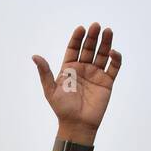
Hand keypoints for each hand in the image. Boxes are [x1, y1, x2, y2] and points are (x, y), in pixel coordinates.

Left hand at [32, 23, 121, 142]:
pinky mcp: (107, 82)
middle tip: (96, 26)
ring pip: (102, 54)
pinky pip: (114, 67)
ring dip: (106, 43)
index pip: (74, 49)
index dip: (77, 38)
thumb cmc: (62, 109)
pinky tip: (113, 52)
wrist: (77, 124)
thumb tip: (35, 56)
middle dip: (92, 37)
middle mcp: (83, 69)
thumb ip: (45, 72)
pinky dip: (115, 58)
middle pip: (89, 49)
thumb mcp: (50, 90)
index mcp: (69, 69)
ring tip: (108, 31)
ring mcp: (96, 74)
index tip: (81, 29)